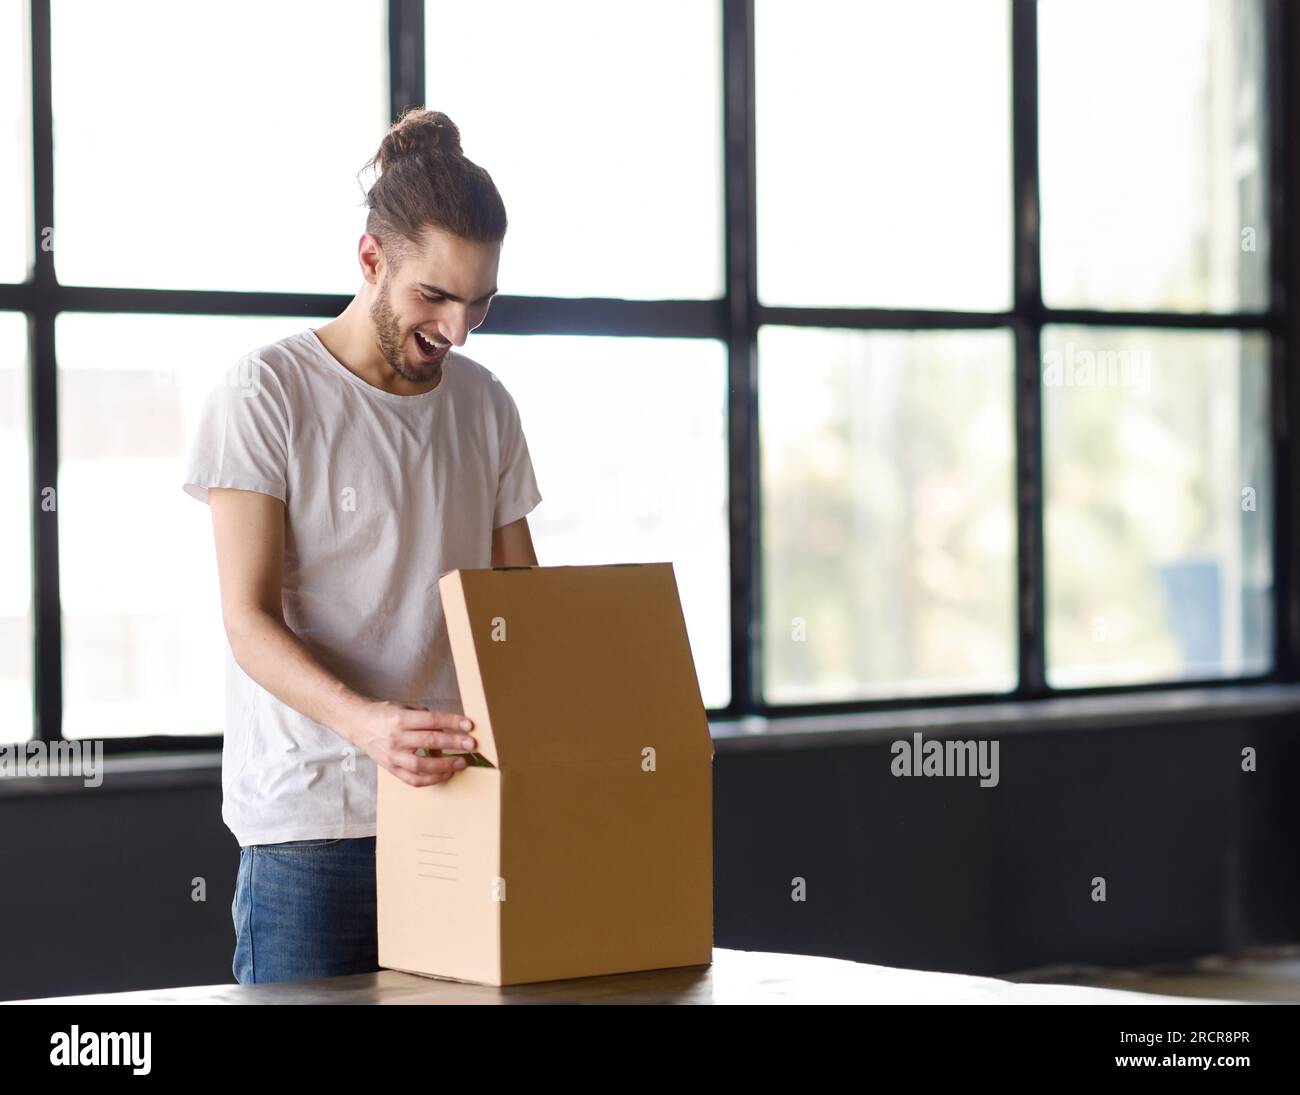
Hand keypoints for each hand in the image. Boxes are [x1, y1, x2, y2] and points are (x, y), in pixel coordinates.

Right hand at [347, 700, 476, 786]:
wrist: (358, 724)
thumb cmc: (385, 715)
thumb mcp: (405, 709)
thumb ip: (426, 719)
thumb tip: (449, 731)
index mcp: (400, 719)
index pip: (432, 720)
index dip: (452, 722)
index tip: (469, 725)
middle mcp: (396, 738)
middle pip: (430, 741)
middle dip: (454, 743)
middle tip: (471, 745)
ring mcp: (393, 756)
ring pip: (422, 765)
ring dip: (445, 765)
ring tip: (461, 763)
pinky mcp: (391, 769)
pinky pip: (413, 780)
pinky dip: (431, 780)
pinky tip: (445, 775)